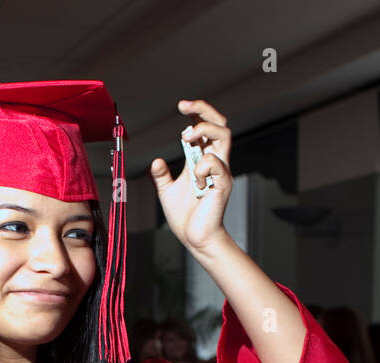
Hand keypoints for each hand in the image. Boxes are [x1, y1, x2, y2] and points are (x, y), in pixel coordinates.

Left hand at [150, 99, 232, 253]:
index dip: (197, 113)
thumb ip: (161, 175)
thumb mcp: (166, 191)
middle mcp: (215, 162)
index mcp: (202, 161)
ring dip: (204, 129)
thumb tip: (156, 161)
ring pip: (224, 135)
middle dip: (204, 110)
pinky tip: (196, 182)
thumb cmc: (184, 217)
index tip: (182, 107)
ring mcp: (221, 172)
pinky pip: (214, 162)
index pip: (206, 128)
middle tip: (184, 107)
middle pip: (220, 124)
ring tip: (187, 136)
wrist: (194, 238)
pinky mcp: (222, 183)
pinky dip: (200, 167)